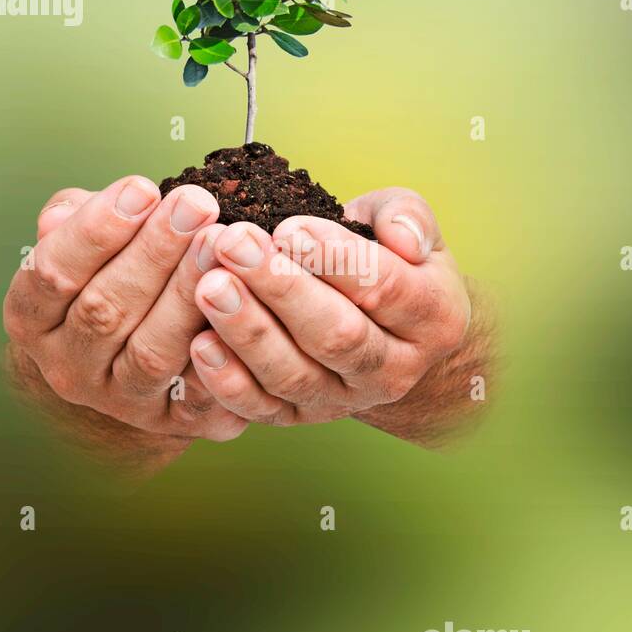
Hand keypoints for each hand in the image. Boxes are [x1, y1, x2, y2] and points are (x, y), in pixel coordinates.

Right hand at [2, 176, 249, 453]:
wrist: (130, 352)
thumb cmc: (106, 273)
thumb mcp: (78, 238)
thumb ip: (72, 218)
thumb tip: (70, 213)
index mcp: (32, 318)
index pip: (52, 273)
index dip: (95, 230)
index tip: (142, 188)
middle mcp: (67, 366)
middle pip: (104, 310)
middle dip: (153, 252)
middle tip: (196, 204)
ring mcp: (118, 400)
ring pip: (151, 353)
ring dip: (187, 294)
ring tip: (220, 242)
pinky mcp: (171, 422)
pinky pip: (197, 396)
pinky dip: (221, 354)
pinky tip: (243, 306)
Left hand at [187, 188, 477, 432]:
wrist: (376, 319)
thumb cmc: (381, 252)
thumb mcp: (402, 221)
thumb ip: (406, 216)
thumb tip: (403, 238)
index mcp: (432, 317)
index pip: (384, 289)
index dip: (334, 259)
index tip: (288, 229)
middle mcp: (393, 369)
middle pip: (337, 336)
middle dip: (280, 288)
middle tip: (233, 245)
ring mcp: (343, 399)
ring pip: (294, 374)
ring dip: (247, 331)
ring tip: (208, 286)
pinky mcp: (297, 416)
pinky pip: (261, 408)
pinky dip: (228, 382)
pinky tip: (198, 344)